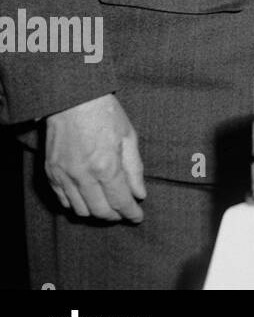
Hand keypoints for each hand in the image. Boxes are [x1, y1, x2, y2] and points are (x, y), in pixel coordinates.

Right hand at [44, 94, 146, 222]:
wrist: (72, 99)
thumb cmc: (105, 114)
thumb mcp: (129, 137)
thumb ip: (134, 169)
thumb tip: (140, 194)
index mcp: (106, 166)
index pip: (120, 202)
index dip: (131, 213)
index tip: (138, 217)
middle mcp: (83, 176)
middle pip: (100, 211)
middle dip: (115, 216)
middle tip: (124, 212)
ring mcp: (64, 176)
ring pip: (80, 210)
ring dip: (96, 212)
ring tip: (108, 206)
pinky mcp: (50, 173)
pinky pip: (63, 200)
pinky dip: (76, 204)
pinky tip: (87, 198)